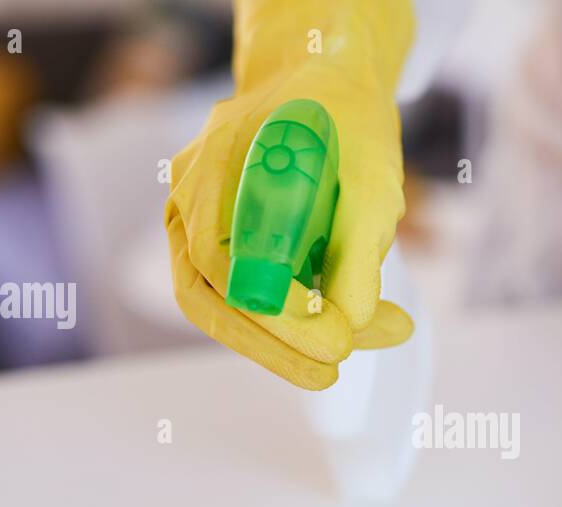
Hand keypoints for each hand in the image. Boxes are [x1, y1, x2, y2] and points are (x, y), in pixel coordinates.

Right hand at [164, 51, 410, 388]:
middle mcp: (190, 193)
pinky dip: (280, 324)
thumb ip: (360, 244)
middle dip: (270, 344)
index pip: (225, 258)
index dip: (279, 311)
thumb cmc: (346, 121)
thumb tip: (357, 320)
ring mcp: (193, 218)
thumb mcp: (371, 175)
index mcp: (216, 161)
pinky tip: (335, 332)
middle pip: (205, 292)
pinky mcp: (217, 242)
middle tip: (331, 370)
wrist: (324, 81)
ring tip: (332, 366)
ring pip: (214, 302)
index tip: (338, 340)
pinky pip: (235, 294)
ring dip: (273, 345)